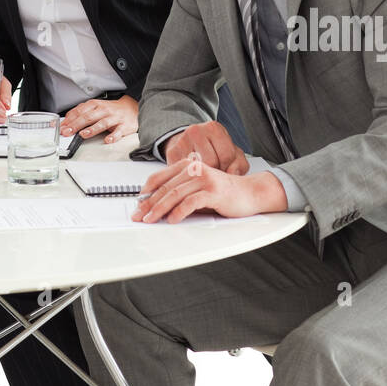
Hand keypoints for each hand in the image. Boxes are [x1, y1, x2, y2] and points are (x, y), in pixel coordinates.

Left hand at [60, 95, 138, 144]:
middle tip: (67, 132)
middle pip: (88, 117)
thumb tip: (66, 121)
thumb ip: (81, 113)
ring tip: (83, 135)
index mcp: (95, 105)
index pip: (80, 111)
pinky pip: (118, 132)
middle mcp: (104, 110)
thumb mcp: (95, 107)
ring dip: (92, 129)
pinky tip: (107, 140)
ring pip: (102, 123)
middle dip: (76, 124)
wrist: (132, 108)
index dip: (69, 120)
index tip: (61, 127)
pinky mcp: (124, 126)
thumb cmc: (111, 110)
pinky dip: (113, 136)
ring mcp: (114, 118)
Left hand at [133, 157, 287, 223]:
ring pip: (175, 194)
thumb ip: (180, 194)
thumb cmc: (222, 193)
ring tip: (151, 220)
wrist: (249, 192)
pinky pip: (191, 201)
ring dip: (160, 209)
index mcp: (187, 166)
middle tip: (139, 216)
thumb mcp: (197, 190)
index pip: (159, 177)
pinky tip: (172, 219)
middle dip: (149, 203)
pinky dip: (179, 212)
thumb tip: (157, 207)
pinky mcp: (213, 191)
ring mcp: (204, 179)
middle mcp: (194, 169)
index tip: (137, 204)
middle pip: (165, 187)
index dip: (146, 192)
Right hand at [164, 120, 248, 173]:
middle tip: (213, 172)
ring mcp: (182, 140)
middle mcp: (196, 131)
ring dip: (202, 176)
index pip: (227, 155)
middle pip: (211, 162)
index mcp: (214, 128)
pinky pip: (183, 172)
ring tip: (203, 173)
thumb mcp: (231, 153)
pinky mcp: (172, 152)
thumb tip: (232, 173)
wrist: (189, 142)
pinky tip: (193, 174)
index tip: (224, 169)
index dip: (228, 168)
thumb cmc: (213, 150)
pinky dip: (189, 176)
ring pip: (197, 168)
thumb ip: (239, 164)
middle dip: (215, 172)